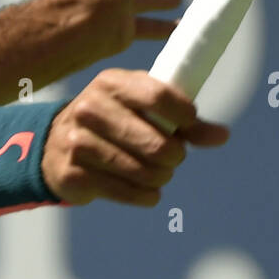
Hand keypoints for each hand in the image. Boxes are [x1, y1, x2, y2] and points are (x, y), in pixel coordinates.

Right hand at [42, 68, 228, 206]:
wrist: (55, 144)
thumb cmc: (114, 121)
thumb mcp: (143, 109)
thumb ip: (184, 122)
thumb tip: (223, 135)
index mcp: (110, 82)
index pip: (158, 95)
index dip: (183, 114)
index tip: (190, 124)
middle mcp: (90, 107)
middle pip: (156, 141)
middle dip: (175, 155)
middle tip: (174, 157)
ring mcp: (78, 141)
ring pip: (143, 170)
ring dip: (161, 177)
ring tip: (159, 173)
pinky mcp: (74, 173)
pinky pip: (127, 192)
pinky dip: (146, 195)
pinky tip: (147, 190)